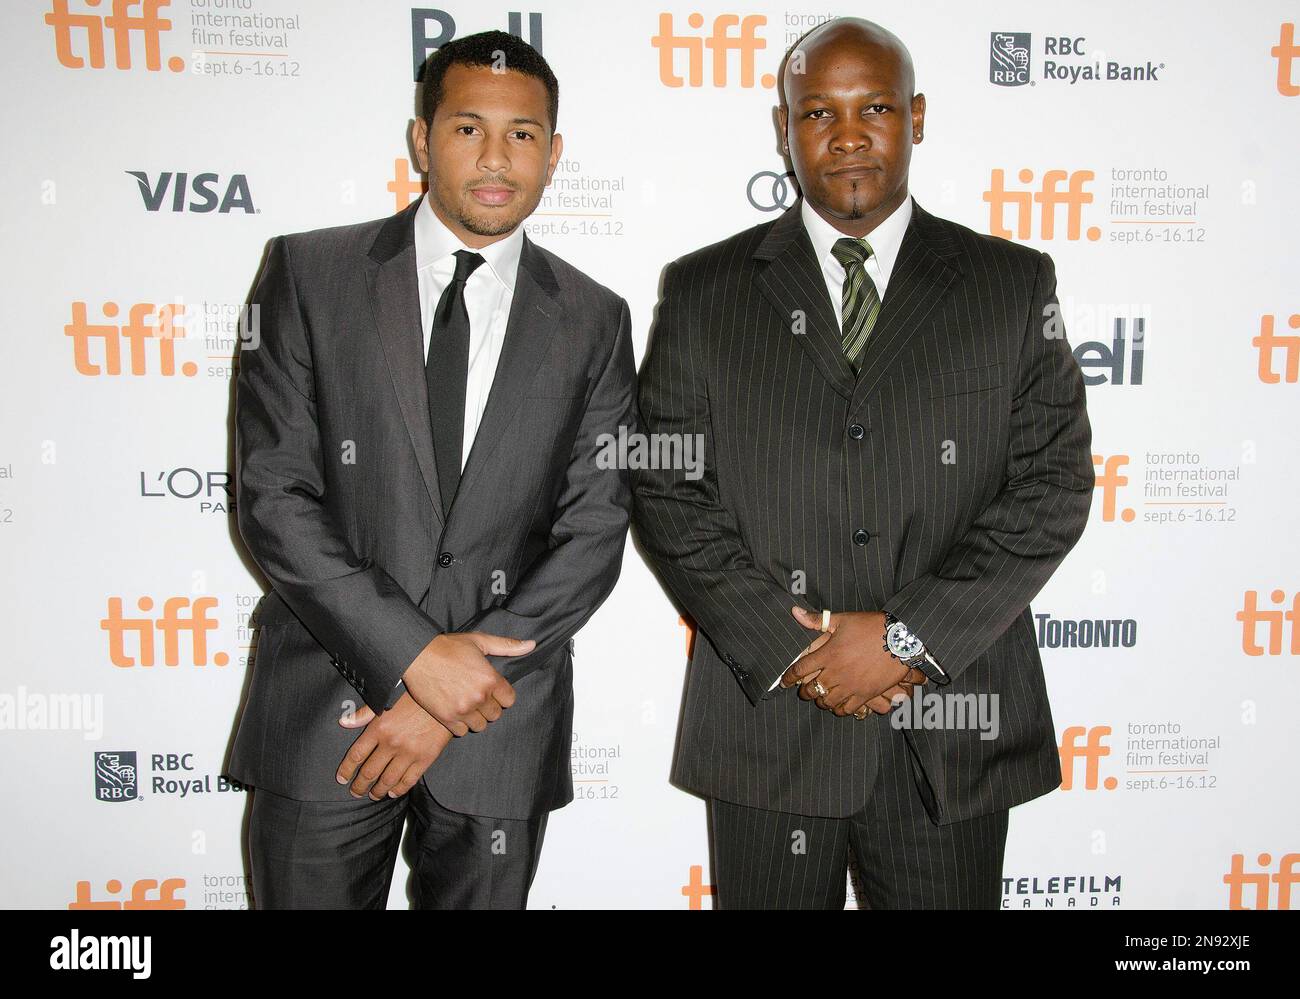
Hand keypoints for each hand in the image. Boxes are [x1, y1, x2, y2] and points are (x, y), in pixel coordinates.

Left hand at [336, 693, 453, 799]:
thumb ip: (364, 713)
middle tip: (355, 792)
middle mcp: (391, 743)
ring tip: (372, 795)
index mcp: (379, 728)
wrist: (445, 700)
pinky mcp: (425, 759)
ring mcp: (408, 753)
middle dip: (359, 786)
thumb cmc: (414, 697)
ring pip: (387, 780)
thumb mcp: (386, 699)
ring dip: (377, 791)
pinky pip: (408, 781)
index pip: (356, 755)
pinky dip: (398, 790)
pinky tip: (392, 792)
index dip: (346, 770)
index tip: (342, 779)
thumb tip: (344, 722)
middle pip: (369, 772)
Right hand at [401, 632, 531, 735]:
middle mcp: (478, 697)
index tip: (492, 690)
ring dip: (476, 717)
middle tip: (477, 696)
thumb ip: (507, 646)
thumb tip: (532, 645)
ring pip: (480, 725)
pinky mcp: (446, 718)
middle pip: (496, 714)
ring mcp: (462, 709)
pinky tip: (455, 711)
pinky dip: (461, 724)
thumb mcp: (480, 641)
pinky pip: (462, 731)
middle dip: (489, 706)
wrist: (416, 655)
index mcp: (489, 679)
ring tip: (467, 704)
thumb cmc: (448, 647)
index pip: (509, 700)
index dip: (502, 695)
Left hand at [781, 607, 925, 716]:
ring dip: (821, 700)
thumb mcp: (842, 620)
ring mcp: (851, 686)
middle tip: (804, 689)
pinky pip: (847, 709)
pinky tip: (839, 704)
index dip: (788, 677)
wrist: (900, 639)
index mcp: (828, 654)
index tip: (784, 682)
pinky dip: (839, 709)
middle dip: (804, 691)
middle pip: (811, 690)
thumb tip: (795, 612)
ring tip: (822, 696)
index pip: (799, 669)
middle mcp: (836, 673)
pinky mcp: (865, 694)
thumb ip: (817, 620)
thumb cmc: (870, 626)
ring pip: (827, 702)